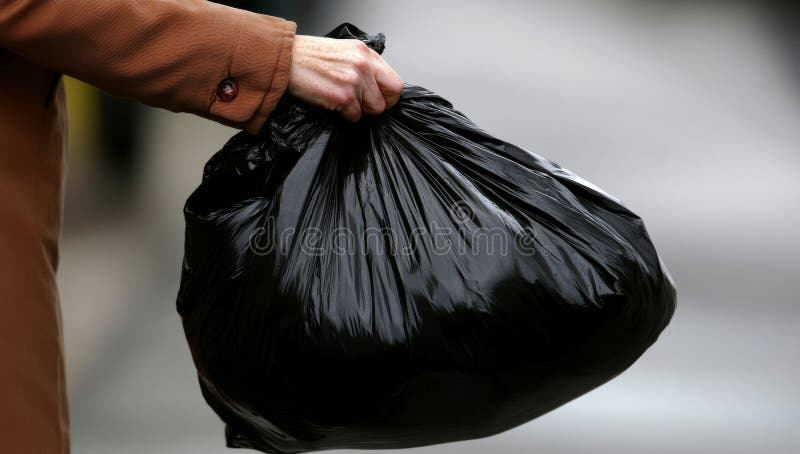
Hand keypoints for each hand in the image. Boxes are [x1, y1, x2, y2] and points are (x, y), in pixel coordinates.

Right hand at [287, 35, 402, 121]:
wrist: (286, 59)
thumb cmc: (309, 56)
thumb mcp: (344, 51)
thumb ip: (363, 65)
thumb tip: (376, 85)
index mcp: (366, 53)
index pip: (395, 83)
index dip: (388, 97)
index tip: (379, 100)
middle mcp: (363, 66)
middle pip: (385, 101)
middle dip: (373, 106)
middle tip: (358, 103)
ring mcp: (354, 82)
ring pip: (371, 111)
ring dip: (357, 110)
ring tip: (340, 98)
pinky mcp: (343, 98)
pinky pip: (354, 117)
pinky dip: (344, 115)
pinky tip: (331, 101)